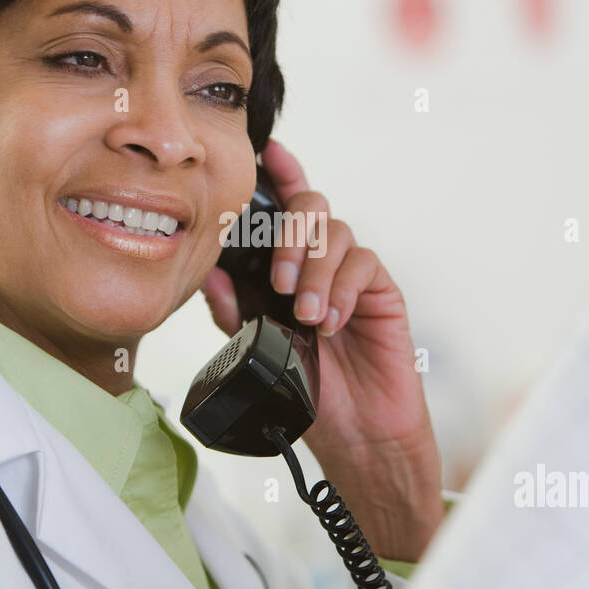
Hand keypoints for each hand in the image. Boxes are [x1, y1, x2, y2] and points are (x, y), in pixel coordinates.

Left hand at [201, 139, 443, 561]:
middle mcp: (322, 263)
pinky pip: (364, 266)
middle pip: (312, 208)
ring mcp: (353, 276)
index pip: (284, 208)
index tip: (266, 150)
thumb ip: (233, 306)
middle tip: (276, 277)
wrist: (355, 437)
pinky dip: (340, 289)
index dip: (280, 174)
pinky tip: (329, 322)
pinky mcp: (382, 294)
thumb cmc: (307, 389)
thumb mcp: (258, 346)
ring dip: (313, 269)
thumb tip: (207, 270)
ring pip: (338, 235)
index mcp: (290, 266)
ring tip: (303, 313)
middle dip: (290, 232)